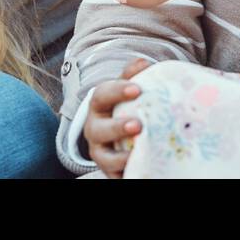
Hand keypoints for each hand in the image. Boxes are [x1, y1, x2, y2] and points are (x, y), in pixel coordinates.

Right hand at [84, 58, 150, 177]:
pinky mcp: (109, 171)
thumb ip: (133, 75)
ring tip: (135, 154)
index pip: (102, 95)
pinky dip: (123, 174)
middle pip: (98, 129)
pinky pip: (114, 175)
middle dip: (117, 127)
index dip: (117, 91)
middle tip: (137, 125)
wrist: (116, 134)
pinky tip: (136, 169)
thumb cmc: (125, 106)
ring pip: (103, 157)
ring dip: (119, 157)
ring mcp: (101, 152)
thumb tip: (145, 63)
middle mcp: (95, 129)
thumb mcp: (127, 88)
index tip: (137, 89)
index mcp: (99, 105)